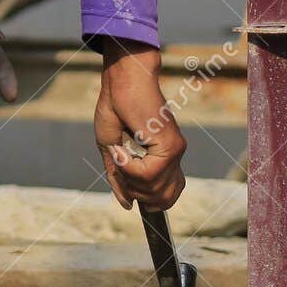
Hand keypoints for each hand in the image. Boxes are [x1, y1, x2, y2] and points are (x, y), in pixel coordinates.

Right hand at [93, 38, 186, 211]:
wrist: (122, 81)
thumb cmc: (116, 108)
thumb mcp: (112, 151)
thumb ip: (120, 179)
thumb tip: (127, 206)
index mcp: (165, 157)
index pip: (165, 196)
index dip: (145, 198)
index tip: (126, 183)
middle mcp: (174, 156)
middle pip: (162, 199)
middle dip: (136, 193)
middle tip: (120, 169)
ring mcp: (175, 151)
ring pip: (155, 189)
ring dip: (130, 179)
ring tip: (118, 155)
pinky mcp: (170, 145)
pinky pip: (150, 174)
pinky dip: (130, 168)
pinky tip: (121, 150)